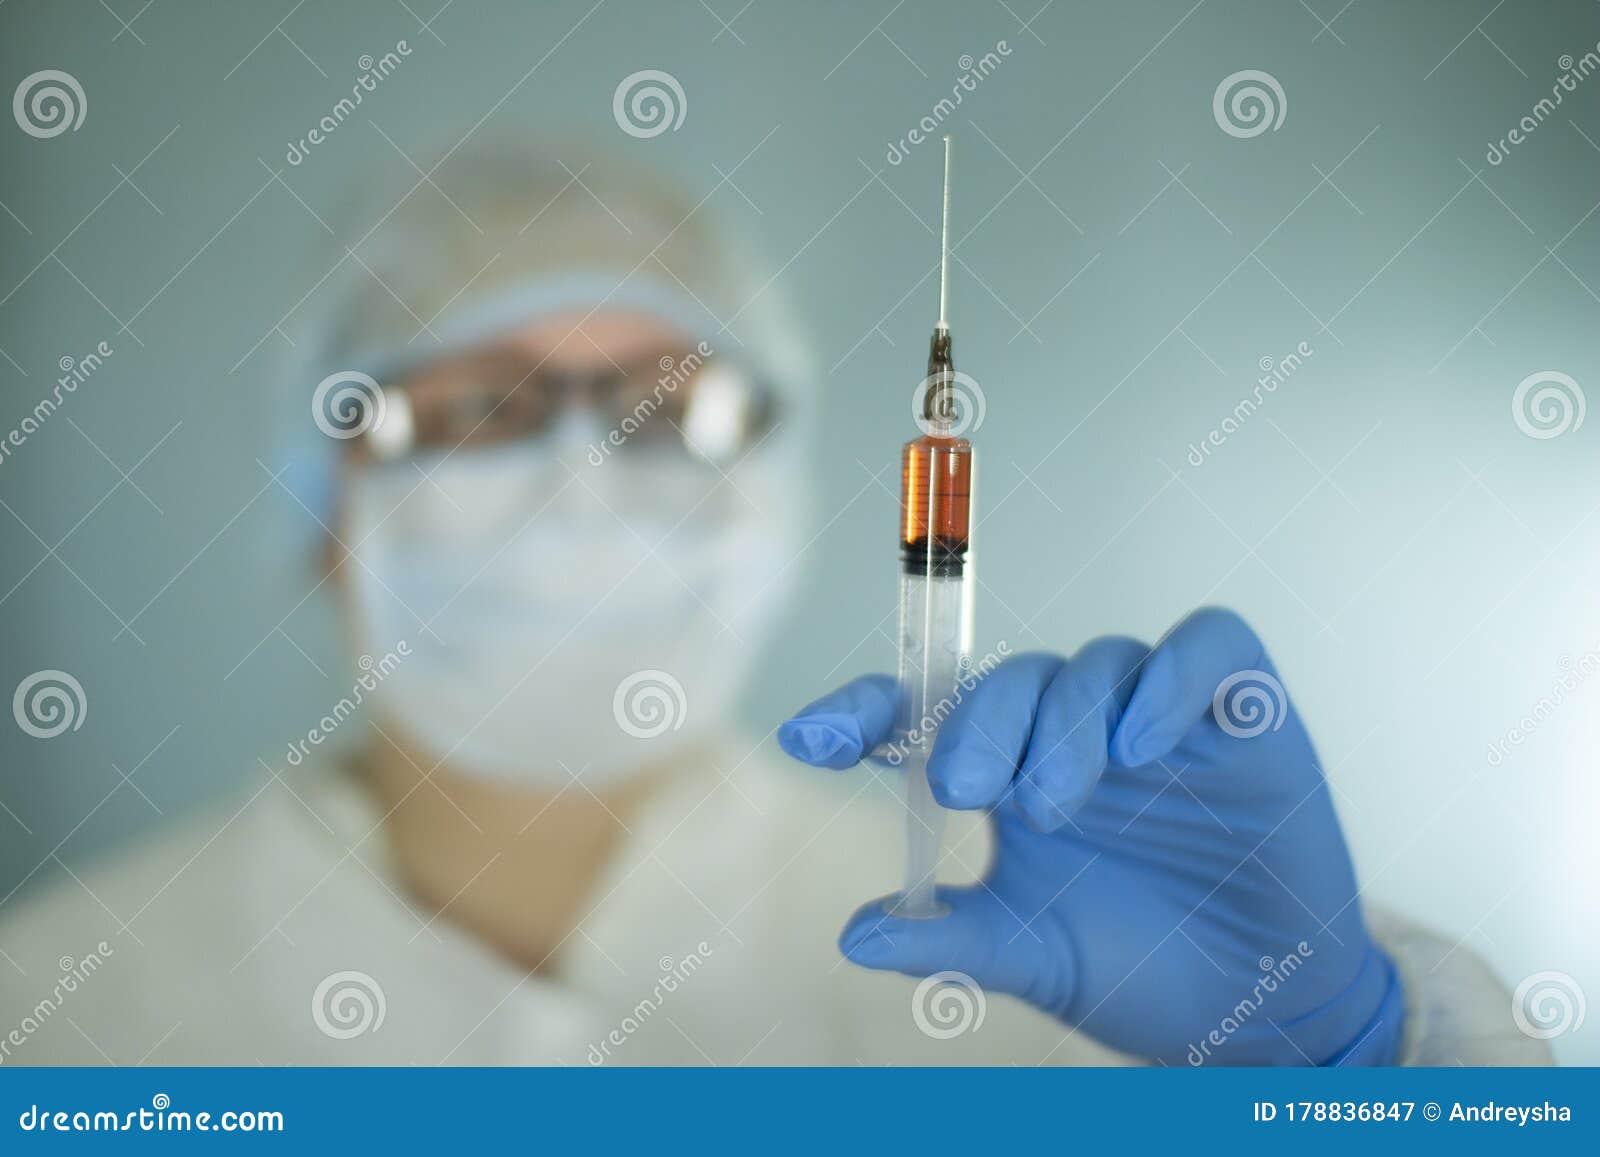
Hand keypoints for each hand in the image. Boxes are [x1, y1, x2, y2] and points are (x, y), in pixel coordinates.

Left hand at [778, 607, 1402, 1064]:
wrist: (1262, 1014)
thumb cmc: (1138, 969)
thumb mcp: (1030, 956)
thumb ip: (950, 938)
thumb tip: (853, 935)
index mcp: (1007, 773)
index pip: (924, 712)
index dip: (861, 711)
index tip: (808, 740)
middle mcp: (1072, 730)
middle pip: (1008, 679)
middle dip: (973, 725)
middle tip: (963, 788)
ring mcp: (1156, 715)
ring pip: (1095, 663)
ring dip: (1061, 723)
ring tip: (1053, 803)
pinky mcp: (1243, 711)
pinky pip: (1207, 648)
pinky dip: (1171, 679)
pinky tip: (1139, 747)